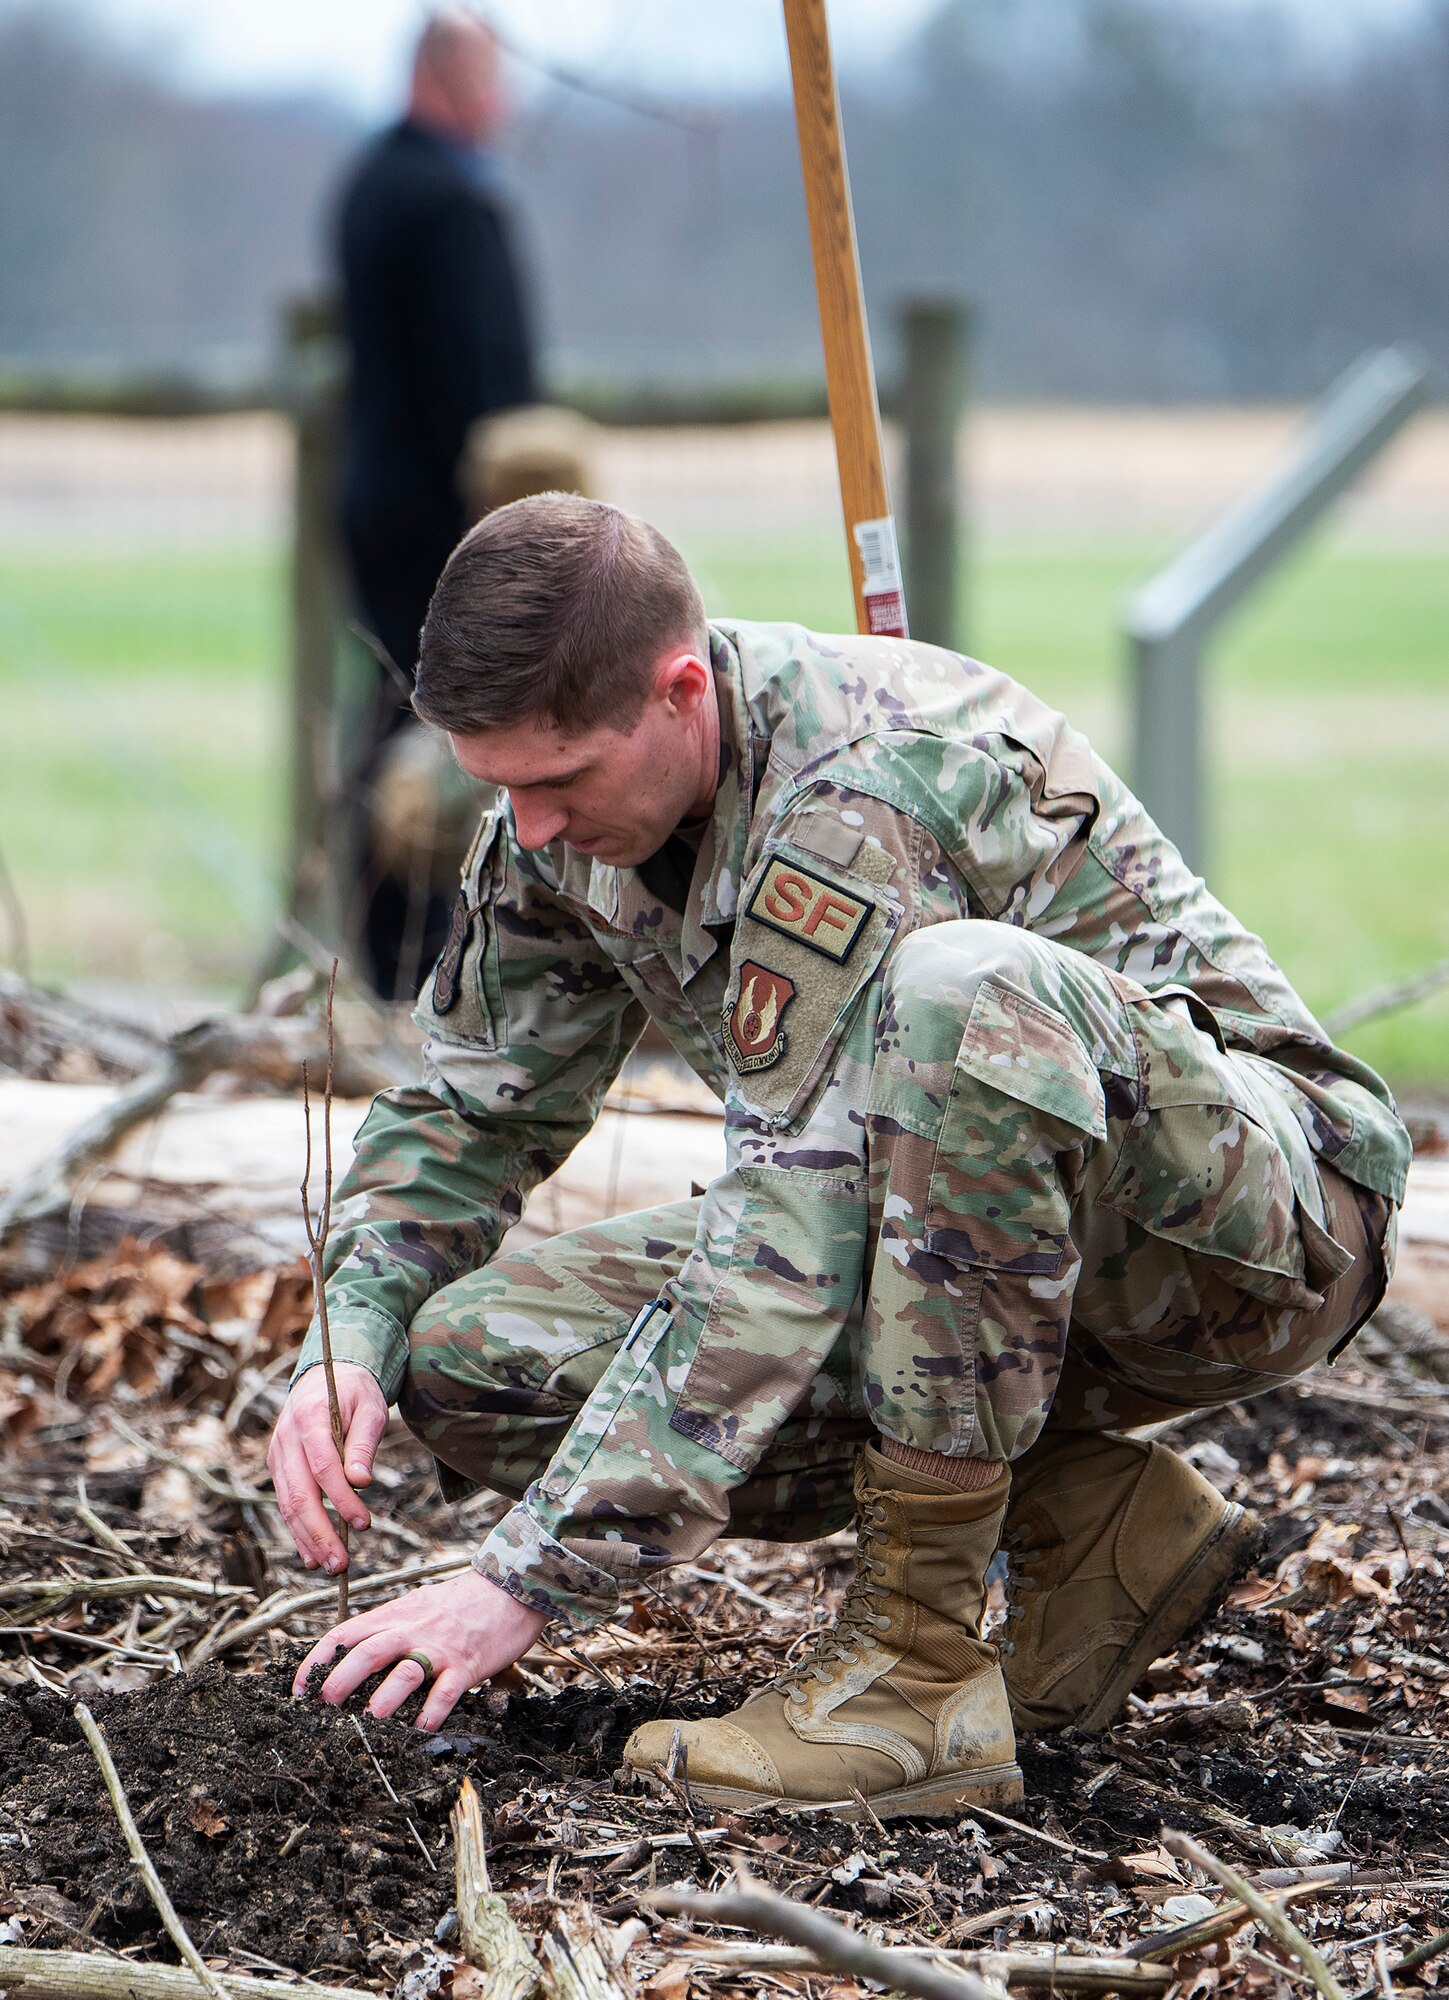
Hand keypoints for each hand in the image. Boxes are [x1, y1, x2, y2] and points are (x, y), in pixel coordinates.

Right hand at [268, 1361, 388, 1572]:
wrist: (325, 1377)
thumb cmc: (354, 1393)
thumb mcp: (370, 1409)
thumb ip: (364, 1444)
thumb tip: (361, 1482)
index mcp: (309, 1418)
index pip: (323, 1467)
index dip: (341, 1499)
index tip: (363, 1523)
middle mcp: (286, 1439)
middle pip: (299, 1493)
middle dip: (320, 1532)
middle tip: (341, 1562)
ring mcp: (278, 1455)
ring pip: (288, 1504)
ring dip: (307, 1539)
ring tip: (329, 1566)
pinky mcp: (279, 1467)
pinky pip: (286, 1503)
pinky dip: (298, 1531)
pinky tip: (311, 1554)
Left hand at [294, 1568, 548, 1729]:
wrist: (509, 1587)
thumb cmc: (459, 1602)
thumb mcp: (416, 1605)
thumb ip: (386, 1628)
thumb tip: (350, 1658)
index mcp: (394, 1615)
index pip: (345, 1634)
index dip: (316, 1662)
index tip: (297, 1691)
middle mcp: (412, 1629)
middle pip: (368, 1652)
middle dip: (340, 1681)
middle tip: (323, 1709)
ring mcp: (440, 1648)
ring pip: (405, 1671)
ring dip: (383, 1698)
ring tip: (367, 1723)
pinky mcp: (468, 1663)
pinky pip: (447, 1690)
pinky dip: (432, 1711)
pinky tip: (422, 1729)